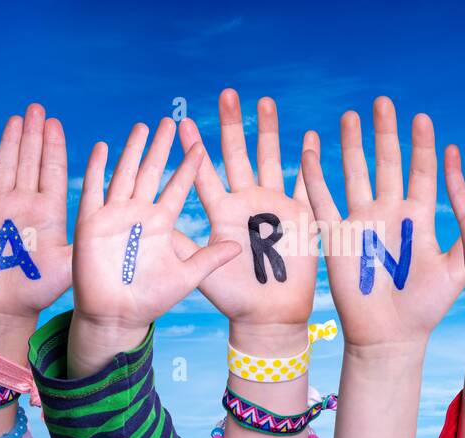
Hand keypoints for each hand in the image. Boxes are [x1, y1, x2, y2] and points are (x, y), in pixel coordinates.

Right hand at [0, 104, 72, 325]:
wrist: (6, 307)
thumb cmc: (39, 289)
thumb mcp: (67, 267)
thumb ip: (82, 247)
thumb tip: (109, 232)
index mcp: (49, 211)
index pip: (51, 170)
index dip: (52, 146)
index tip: (55, 122)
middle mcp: (25, 205)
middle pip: (29, 161)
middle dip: (32, 134)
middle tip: (36, 107)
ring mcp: (0, 209)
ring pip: (6, 168)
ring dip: (10, 143)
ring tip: (17, 118)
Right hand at [67, 119, 241, 374]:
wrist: (118, 317)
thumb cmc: (151, 299)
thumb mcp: (188, 277)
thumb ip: (210, 259)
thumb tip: (238, 246)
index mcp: (162, 222)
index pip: (177, 187)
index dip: (188, 167)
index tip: (201, 145)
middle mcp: (139, 213)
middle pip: (151, 172)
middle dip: (160, 147)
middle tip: (170, 120)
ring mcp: (115, 215)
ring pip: (125, 174)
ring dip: (132, 151)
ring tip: (142, 127)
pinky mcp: (92, 223)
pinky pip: (94, 190)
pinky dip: (96, 169)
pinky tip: (102, 147)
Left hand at [176, 90, 317, 336]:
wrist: (269, 316)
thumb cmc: (233, 298)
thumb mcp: (200, 272)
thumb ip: (183, 246)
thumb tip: (154, 225)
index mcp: (222, 212)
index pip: (204, 173)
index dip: (194, 148)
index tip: (181, 121)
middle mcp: (246, 203)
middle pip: (239, 155)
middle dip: (233, 124)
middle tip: (227, 93)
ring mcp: (273, 207)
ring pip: (271, 159)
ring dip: (269, 130)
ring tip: (265, 101)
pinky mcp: (300, 217)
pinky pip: (307, 184)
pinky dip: (310, 162)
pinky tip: (311, 138)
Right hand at [301, 96, 464, 347]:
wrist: (389, 335)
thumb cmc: (425, 307)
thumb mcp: (454, 272)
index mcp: (418, 217)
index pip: (421, 172)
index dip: (421, 146)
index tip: (421, 118)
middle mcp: (389, 212)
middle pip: (386, 163)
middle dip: (384, 133)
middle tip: (382, 102)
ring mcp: (362, 222)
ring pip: (354, 173)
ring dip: (351, 145)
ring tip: (349, 116)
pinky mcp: (337, 237)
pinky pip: (322, 201)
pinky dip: (314, 176)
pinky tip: (310, 150)